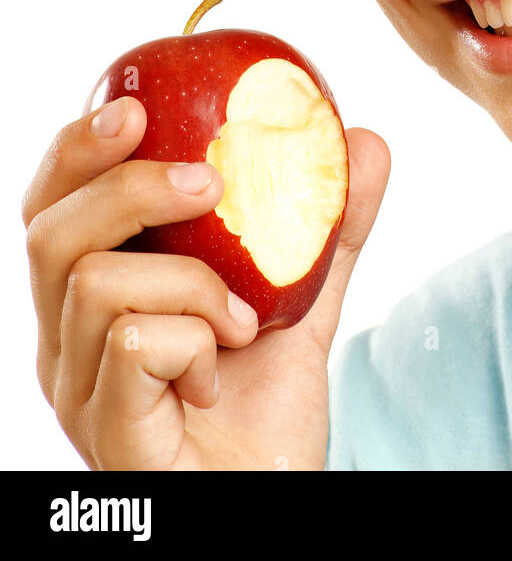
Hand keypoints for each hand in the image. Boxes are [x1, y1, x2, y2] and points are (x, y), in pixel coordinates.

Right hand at [22, 95, 389, 469]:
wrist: (270, 499)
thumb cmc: (261, 410)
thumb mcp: (299, 301)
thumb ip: (323, 227)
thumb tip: (366, 141)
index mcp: (89, 296)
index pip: (49, 204)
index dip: (77, 148)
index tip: (137, 108)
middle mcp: (64, 341)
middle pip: (48, 230)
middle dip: (131, 185)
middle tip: (211, 181)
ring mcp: (76, 391)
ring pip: (94, 283)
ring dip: (190, 280)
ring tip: (241, 316)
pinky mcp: (105, 433)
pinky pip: (131, 344)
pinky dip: (195, 338)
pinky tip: (222, 369)